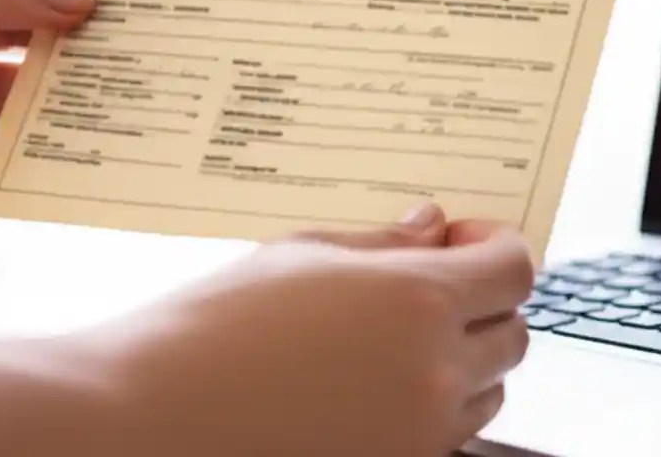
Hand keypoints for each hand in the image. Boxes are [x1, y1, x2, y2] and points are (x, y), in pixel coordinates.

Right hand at [75, 204, 533, 455]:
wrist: (146, 423)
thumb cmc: (209, 332)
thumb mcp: (298, 257)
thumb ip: (383, 243)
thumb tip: (432, 224)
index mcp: (417, 300)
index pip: (514, 267)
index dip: (496, 245)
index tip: (464, 239)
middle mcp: (435, 372)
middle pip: (514, 333)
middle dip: (485, 303)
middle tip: (432, 285)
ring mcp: (419, 434)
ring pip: (488, 391)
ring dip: (464, 360)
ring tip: (394, 343)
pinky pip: (446, 436)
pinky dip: (431, 409)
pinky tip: (372, 388)